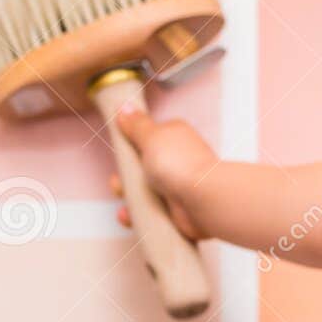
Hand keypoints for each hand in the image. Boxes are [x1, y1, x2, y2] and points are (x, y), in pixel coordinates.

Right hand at [109, 107, 216, 239]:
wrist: (202, 198)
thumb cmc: (179, 163)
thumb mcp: (151, 136)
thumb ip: (136, 124)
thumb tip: (124, 106)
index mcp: (173, 137)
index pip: (147, 137)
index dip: (130, 146)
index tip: (119, 152)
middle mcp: (176, 160)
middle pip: (142, 167)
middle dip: (126, 177)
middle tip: (119, 182)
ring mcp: (177, 185)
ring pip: (145, 191)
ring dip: (130, 197)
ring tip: (125, 203)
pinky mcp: (176, 209)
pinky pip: (152, 212)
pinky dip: (139, 215)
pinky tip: (129, 216)